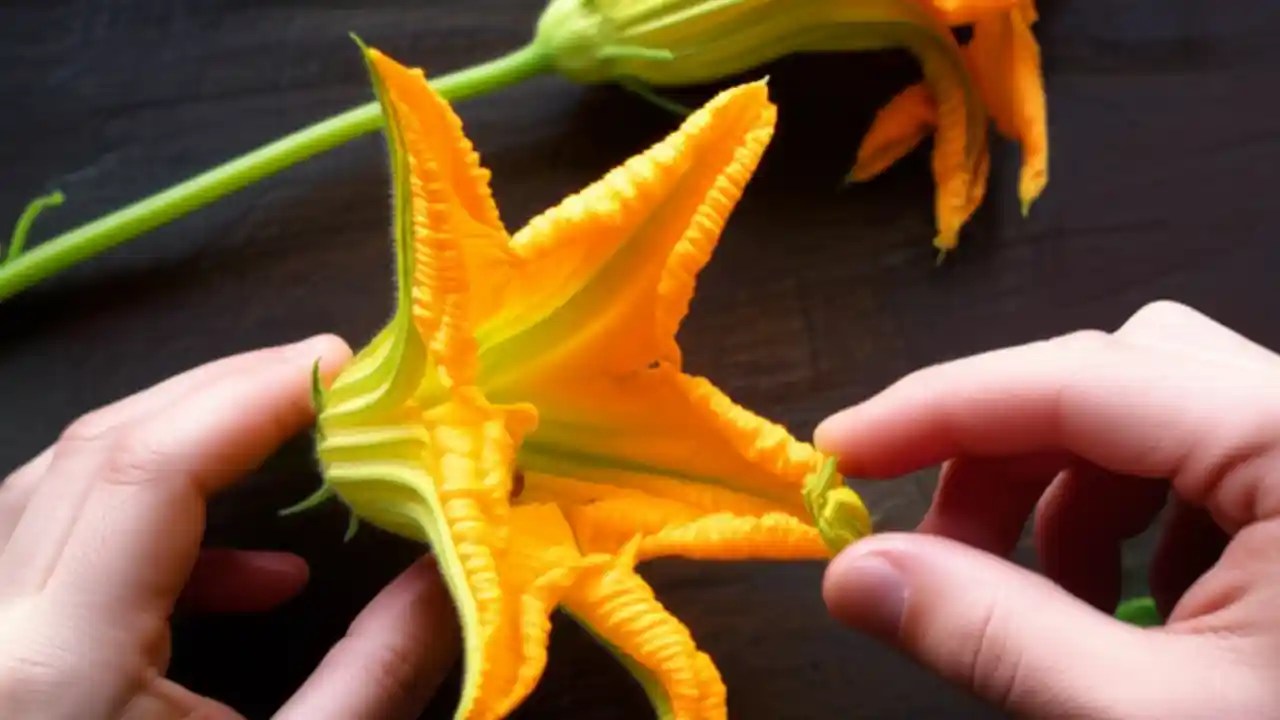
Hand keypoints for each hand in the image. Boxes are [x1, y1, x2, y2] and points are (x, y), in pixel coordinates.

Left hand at [0, 336, 458, 719]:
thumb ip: (378, 668)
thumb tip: (460, 564)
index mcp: (59, 665)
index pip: (150, 470)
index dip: (253, 395)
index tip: (348, 367)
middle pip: (98, 449)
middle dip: (225, 393)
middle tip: (332, 379)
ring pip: (67, 480)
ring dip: (185, 444)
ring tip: (293, 440)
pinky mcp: (4, 651)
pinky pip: (61, 544)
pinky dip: (158, 529)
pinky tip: (254, 571)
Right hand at [815, 301, 1279, 718]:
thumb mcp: (1151, 715)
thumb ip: (992, 634)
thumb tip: (853, 575)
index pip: (1074, 378)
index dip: (936, 409)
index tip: (838, 454)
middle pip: (1109, 377)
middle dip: (1002, 463)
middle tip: (936, 558)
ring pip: (1151, 414)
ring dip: (1064, 499)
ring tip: (1049, 605)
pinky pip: (1204, 460)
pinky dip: (1131, 519)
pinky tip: (1135, 605)